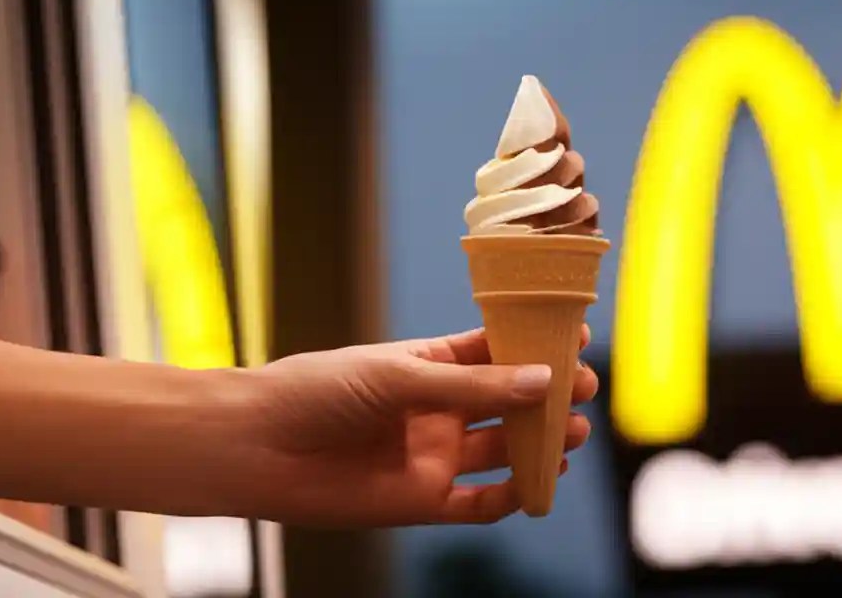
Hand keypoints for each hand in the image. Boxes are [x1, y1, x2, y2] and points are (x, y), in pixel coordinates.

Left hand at [238, 326, 597, 526]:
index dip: (536, 346)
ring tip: (573, 431)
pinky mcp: (423, 502)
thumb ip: (471, 385)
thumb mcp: (400, 376)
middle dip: (548, 395)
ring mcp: (434, 457)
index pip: (496, 353)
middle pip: (509, 403)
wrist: (259, 446)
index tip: (575, 337)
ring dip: (540, 442)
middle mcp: (438, 411)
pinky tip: (540, 482)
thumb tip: (542, 380)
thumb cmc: (319, 392)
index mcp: (430, 366)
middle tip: (582, 388)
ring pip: (503, 451)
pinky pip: (480, 504)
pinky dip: (513, 497)